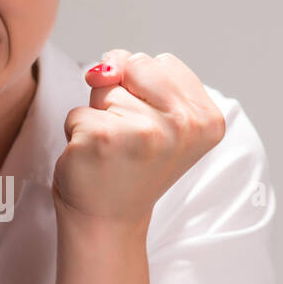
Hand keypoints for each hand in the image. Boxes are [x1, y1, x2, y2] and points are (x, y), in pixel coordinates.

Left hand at [52, 49, 225, 229]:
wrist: (108, 221)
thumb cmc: (130, 166)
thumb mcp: (156, 116)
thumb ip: (138, 77)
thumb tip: (102, 70)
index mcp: (206, 118)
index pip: (163, 62)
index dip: (144, 88)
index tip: (149, 128)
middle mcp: (182, 125)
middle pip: (136, 65)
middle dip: (121, 93)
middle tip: (127, 138)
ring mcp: (144, 132)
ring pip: (104, 87)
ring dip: (98, 114)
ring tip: (112, 149)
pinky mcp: (103, 138)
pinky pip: (77, 111)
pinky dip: (76, 131)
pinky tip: (93, 158)